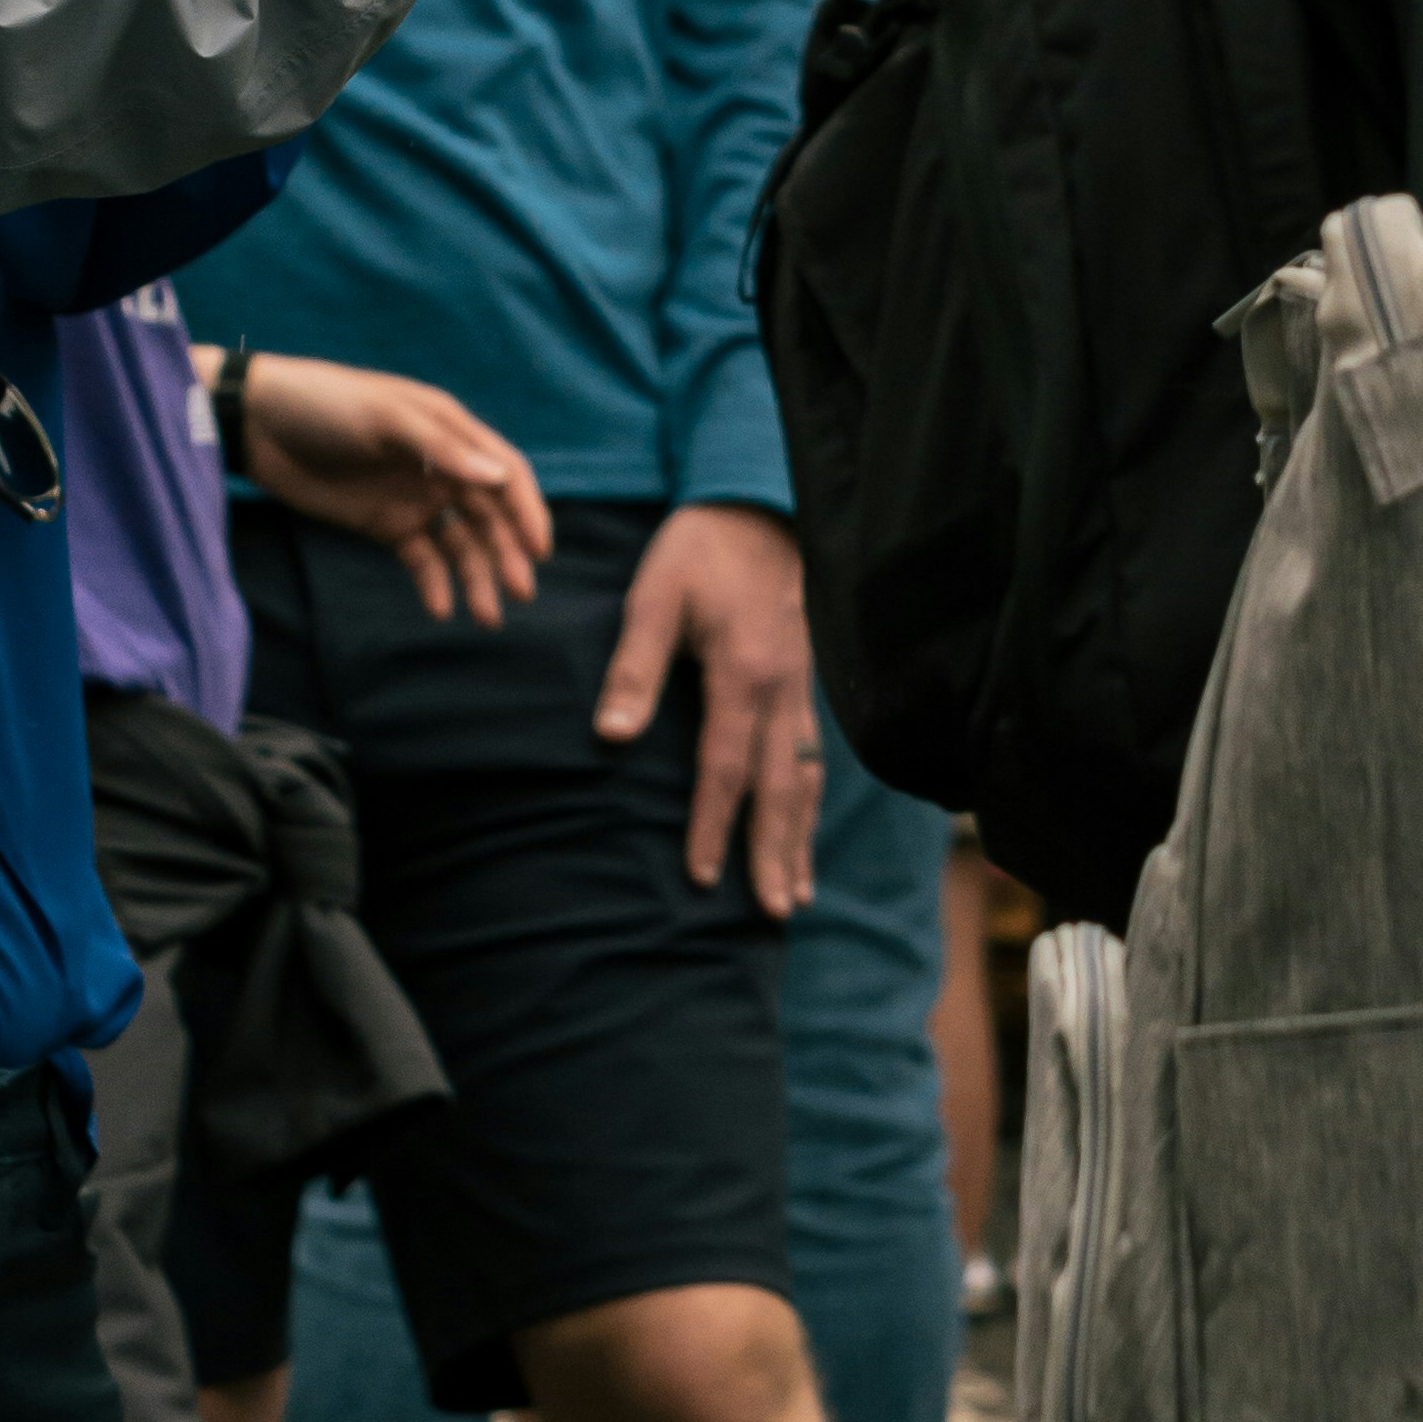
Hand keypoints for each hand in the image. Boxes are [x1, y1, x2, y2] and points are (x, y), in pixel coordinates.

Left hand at [234, 357, 549, 626]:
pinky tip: (442, 609)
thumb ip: (441, 449)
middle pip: (488, 515)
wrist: (260, 424)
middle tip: (520, 594)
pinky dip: (434, 583)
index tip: (539, 551)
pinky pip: (421, 558)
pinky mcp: (384, 523)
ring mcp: (413, 497)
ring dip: (477, 576)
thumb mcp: (384, 418)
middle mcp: (440, 466)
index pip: (505, 473)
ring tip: (489, 616)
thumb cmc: (325, 404)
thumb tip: (499, 478)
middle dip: (507, 553)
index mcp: (449, 431)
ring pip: (460, 542)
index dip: (527, 510)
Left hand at [597, 502, 819, 918]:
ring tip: (793, 896)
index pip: (725, 765)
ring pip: (804, 778)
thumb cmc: (697, 552)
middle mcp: (781, 690)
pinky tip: (802, 833)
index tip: (698, 876)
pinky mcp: (804, 686)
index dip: (711, 824)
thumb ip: (634, 666)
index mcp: (743, 671)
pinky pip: (811, 756)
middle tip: (771, 913)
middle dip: (774, 852)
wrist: (757, 508)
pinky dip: (808, 803)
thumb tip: (611, 736)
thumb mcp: (654, 595)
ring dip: (798, 838)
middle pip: (778, 787)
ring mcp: (800, 690)